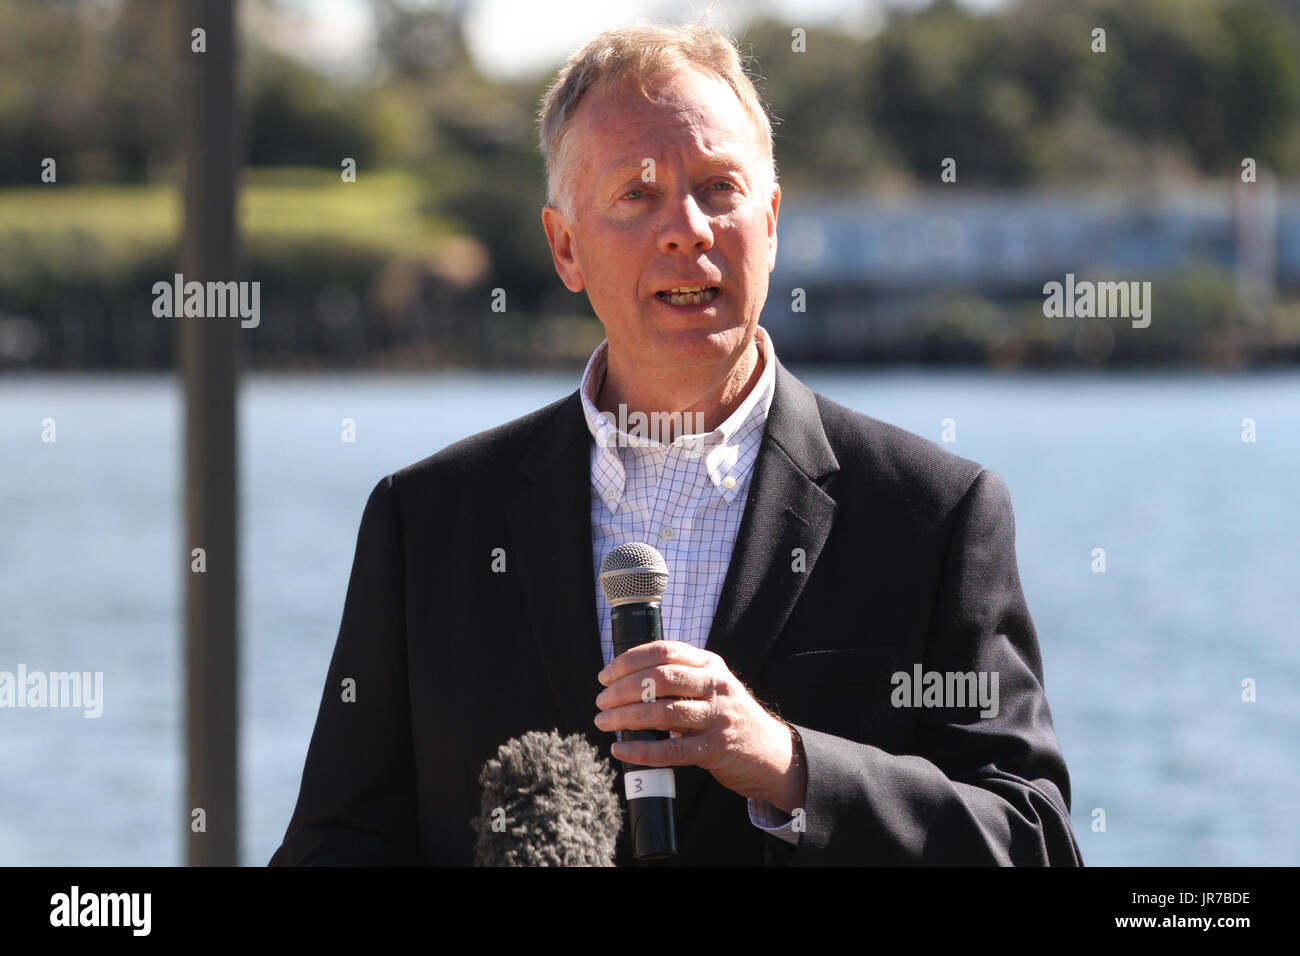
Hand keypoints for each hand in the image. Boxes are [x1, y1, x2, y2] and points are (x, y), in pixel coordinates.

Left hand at [593, 640, 805, 812]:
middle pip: (660, 678)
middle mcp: (715, 685)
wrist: (771, 752)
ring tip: (605, 723)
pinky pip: (672, 751)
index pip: (664, 650)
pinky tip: (621, 750)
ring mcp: (717, 717)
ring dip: (626, 718)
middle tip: (601, 701)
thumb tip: (625, 682)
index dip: (629, 661)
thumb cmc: (729, 717)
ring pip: (663, 712)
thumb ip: (679, 679)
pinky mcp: (716, 748)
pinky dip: (641, 751)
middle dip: (622, 689)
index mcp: (710, 664)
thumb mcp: (710, 686)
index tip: (606, 675)